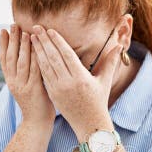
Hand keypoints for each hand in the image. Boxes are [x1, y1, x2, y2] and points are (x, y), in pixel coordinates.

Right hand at [0, 25, 54, 124]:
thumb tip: (25, 57)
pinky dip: (35, 57)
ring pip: (21, 62)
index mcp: (10, 81)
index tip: (2, 30)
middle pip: (11, 57)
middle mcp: (14, 83)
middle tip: (13, 24)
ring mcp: (23, 86)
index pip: (3, 59)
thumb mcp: (25, 87)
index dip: (2, 44)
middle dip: (12, 40)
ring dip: (23, 46)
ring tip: (24, 32)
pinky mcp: (34, 89)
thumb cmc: (35, 104)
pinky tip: (37, 47)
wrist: (37, 123)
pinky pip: (35, 70)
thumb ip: (23, 74)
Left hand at [30, 24, 121, 139]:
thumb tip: (119, 45)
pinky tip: (33, 54)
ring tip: (31, 37)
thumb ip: (110, 61)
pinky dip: (37, 64)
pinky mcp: (52, 94)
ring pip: (45, 66)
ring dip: (37, 50)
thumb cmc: (99, 101)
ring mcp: (58, 89)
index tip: (50, 30)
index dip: (57, 41)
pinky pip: (43, 76)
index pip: (67, 55)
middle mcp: (68, 83)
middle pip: (53, 58)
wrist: (89, 124)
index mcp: (81, 78)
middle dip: (44, 41)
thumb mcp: (105, 81)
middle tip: (36, 27)